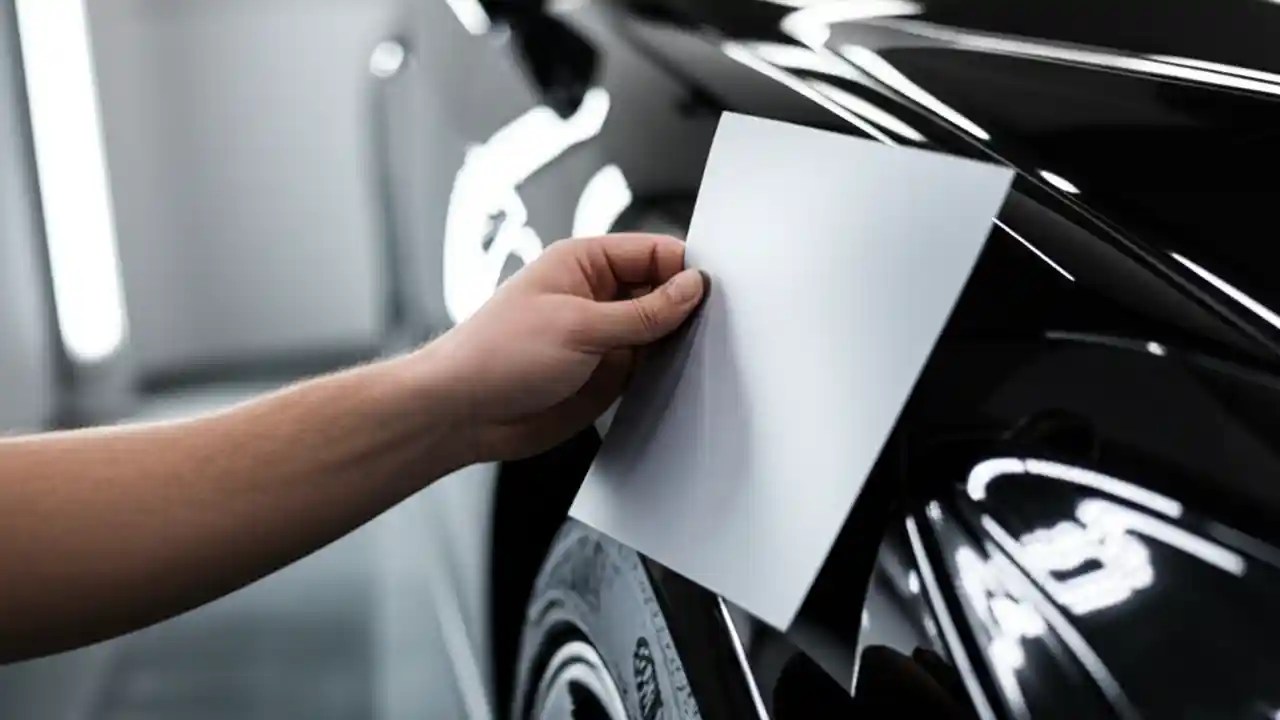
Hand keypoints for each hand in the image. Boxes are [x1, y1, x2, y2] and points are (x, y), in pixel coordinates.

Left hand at [424, 233, 705, 461]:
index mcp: (585, 263)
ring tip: (702, 357)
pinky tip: (683, 381)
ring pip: (660, 331)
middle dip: (687, 308)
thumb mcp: (579, 327)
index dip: (685, 270)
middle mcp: (597, 296)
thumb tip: (692, 289)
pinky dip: (668, 374)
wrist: (464, 414)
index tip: (714, 293)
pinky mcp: (607, 375)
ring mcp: (604, 337)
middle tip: (717, 329)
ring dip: (678, 343)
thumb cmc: (498, 355)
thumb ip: (643, 312)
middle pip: (663, 291)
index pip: (654, 252)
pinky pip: (650, 368)